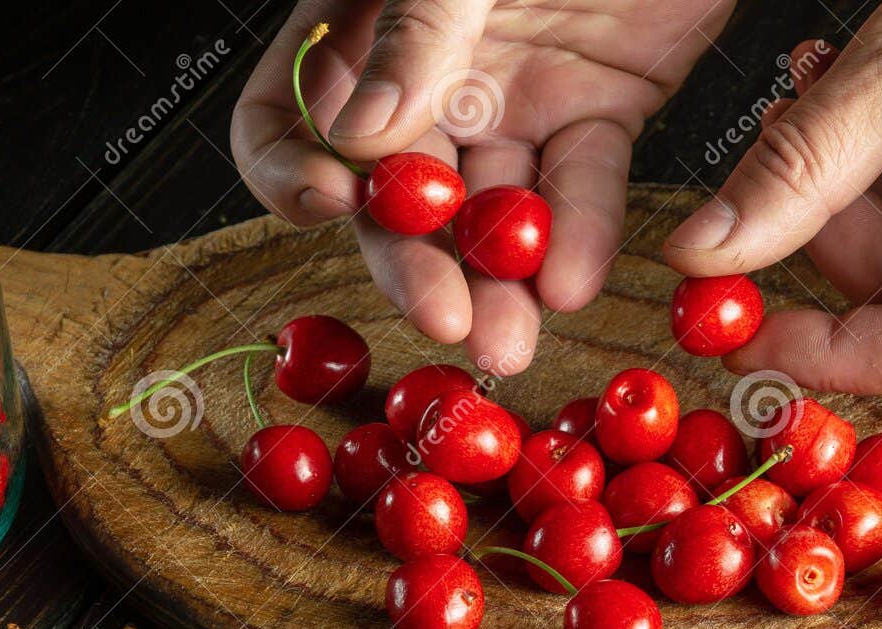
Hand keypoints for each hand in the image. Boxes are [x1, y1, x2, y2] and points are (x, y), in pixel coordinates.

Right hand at [232, 0, 732, 374]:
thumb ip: (417, 29)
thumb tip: (357, 138)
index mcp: (364, 24)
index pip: (286, 116)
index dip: (289, 171)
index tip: (328, 205)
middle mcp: (429, 77)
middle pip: (398, 195)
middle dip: (418, 265)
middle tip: (445, 321)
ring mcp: (511, 101)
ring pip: (492, 213)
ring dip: (500, 283)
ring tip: (510, 344)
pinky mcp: (595, 111)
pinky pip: (581, 188)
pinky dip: (580, 238)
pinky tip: (574, 281)